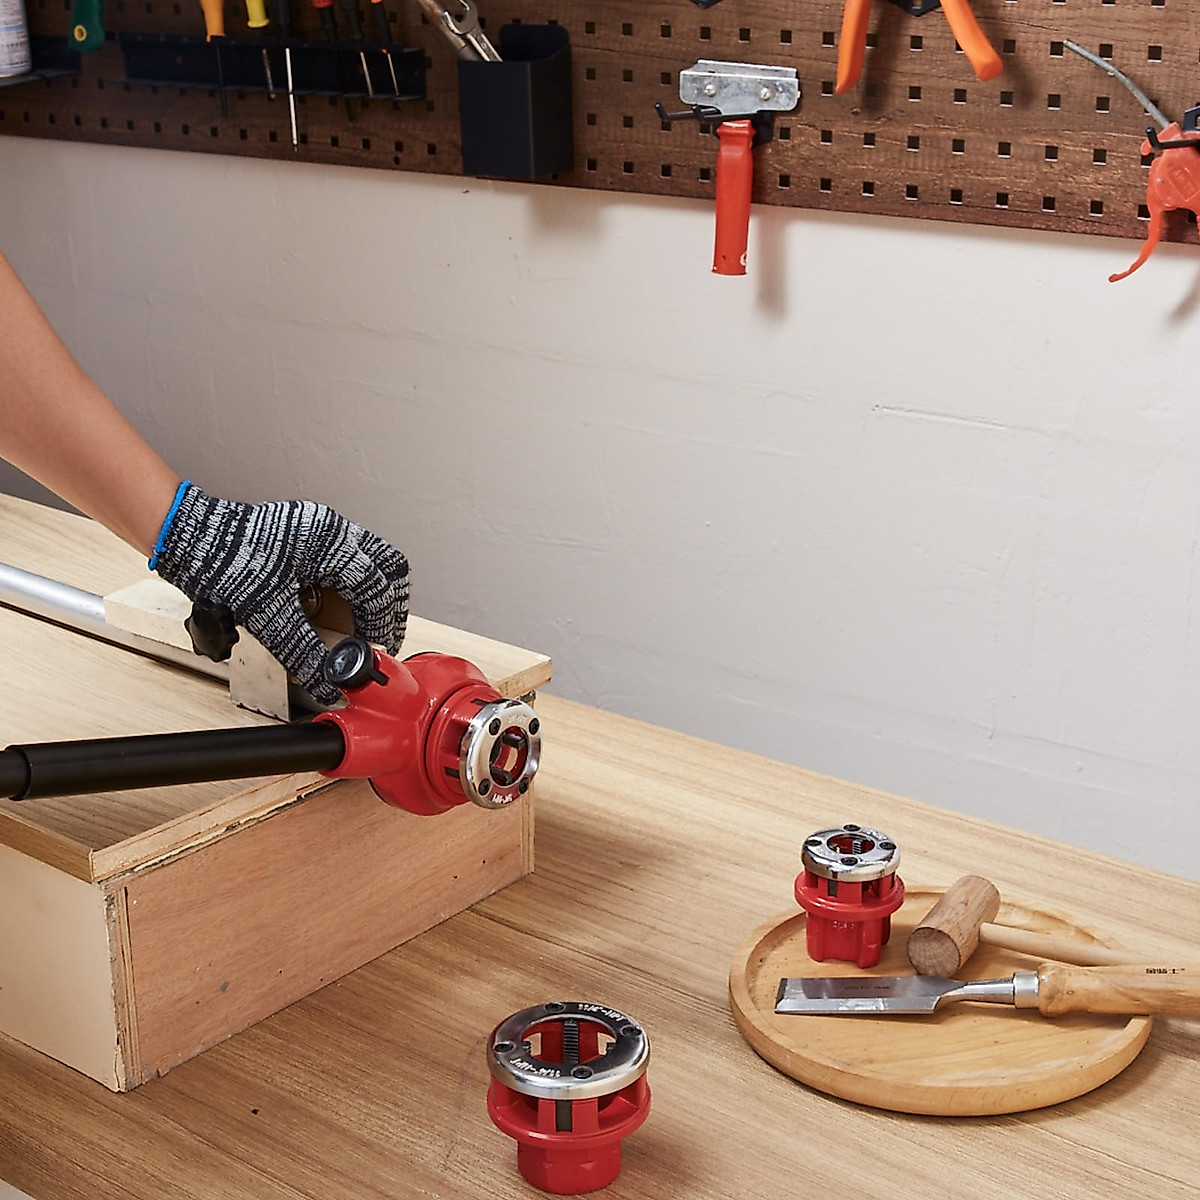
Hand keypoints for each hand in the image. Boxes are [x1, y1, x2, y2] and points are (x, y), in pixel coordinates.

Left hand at [152, 484, 408, 704]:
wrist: (187, 538)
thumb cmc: (221, 563)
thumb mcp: (268, 615)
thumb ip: (304, 652)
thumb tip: (329, 684)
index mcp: (330, 542)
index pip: (378, 588)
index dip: (382, 625)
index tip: (374, 651)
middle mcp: (332, 529)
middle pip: (389, 566)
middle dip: (390, 605)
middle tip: (380, 636)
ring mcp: (320, 526)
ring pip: (371, 558)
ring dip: (371, 593)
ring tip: (361, 625)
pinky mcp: (306, 532)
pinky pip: (347, 557)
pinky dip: (351, 584)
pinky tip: (335, 606)